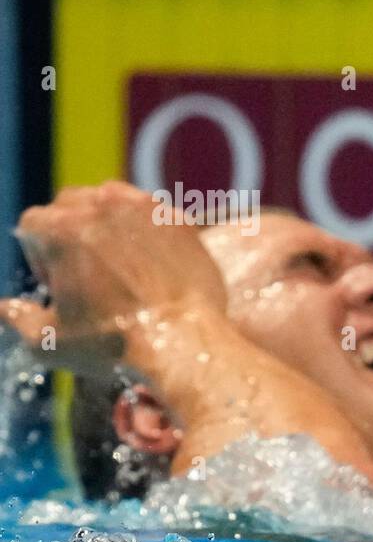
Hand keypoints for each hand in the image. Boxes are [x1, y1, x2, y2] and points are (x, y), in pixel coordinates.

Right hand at [2, 181, 227, 377]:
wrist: (185, 342)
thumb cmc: (115, 343)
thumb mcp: (50, 340)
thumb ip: (17, 318)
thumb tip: (1, 308)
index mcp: (61, 229)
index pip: (32, 223)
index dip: (38, 255)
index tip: (56, 283)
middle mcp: (101, 207)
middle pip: (69, 204)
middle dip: (68, 233)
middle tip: (84, 272)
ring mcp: (145, 208)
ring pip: (110, 198)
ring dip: (103, 221)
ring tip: (114, 260)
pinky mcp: (178, 220)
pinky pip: (150, 211)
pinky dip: (143, 228)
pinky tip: (150, 262)